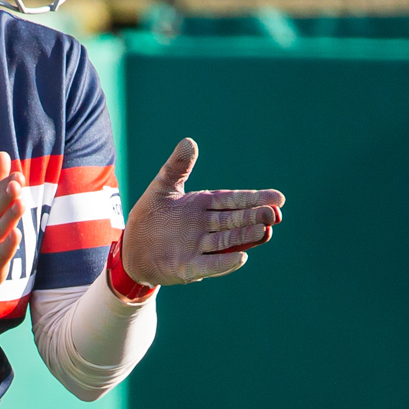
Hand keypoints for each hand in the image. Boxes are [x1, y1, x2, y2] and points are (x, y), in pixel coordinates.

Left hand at [122, 138, 284, 285]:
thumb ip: (177, 166)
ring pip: (226, 242)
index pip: (233, 200)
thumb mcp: (162, 186)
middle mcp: (205, 227)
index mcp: (203, 206)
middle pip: (235, 221)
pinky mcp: (186, 267)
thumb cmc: (150, 216)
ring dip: (245, 237)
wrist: (130, 248)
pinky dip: (224, 263)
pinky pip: (207, 265)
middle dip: (255, 217)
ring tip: (265, 232)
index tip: (278, 198)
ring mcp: (197, 248)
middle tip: (275, 214)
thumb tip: (189, 141)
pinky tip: (242, 258)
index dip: (255, 199)